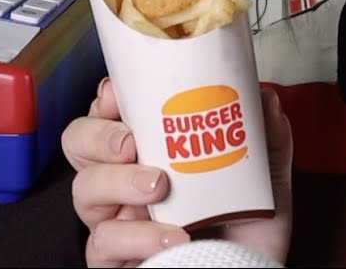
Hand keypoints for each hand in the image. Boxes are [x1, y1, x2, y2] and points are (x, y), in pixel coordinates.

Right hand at [61, 77, 293, 267]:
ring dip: (119, 181)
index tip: (120, 94)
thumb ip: (267, 137)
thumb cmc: (247, 224)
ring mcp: (115, 220)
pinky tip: (173, 235)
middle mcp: (122, 180)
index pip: (107, 112)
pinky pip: (105, 243)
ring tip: (158, 186)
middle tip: (131, 141)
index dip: (105, 98)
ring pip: (84, 190)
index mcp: (148, 149)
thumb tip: (265, 98)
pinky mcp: (114, 259)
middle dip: (97, 135)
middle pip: (77, 143)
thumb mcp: (263, 177)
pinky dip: (138, 237)